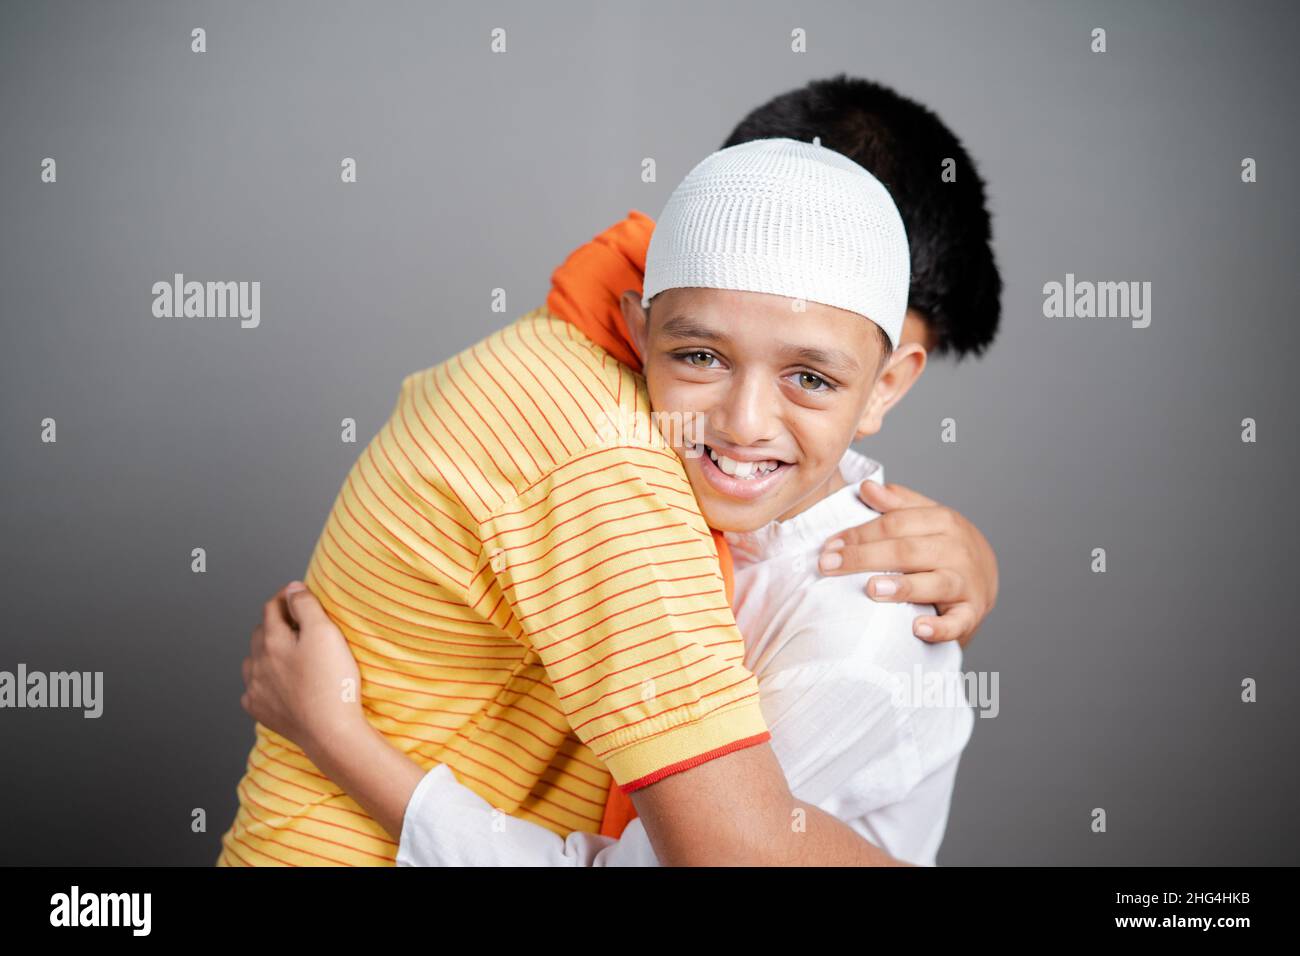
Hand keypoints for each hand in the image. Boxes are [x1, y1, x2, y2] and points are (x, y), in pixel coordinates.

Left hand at [240, 582, 365, 758]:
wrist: (329, 731)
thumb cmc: (331, 682)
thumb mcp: (325, 633)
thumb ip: (306, 606)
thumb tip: (292, 589)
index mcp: (272, 640)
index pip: (272, 607)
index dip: (286, 596)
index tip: (298, 594)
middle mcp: (257, 663)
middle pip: (260, 632)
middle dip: (276, 623)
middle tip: (298, 622)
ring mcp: (256, 688)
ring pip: (253, 661)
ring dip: (266, 652)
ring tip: (286, 652)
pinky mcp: (261, 710)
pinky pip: (254, 690)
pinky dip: (263, 681)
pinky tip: (276, 684)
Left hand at [817, 482, 998, 646]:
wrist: (986, 579)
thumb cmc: (944, 546)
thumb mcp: (926, 519)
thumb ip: (897, 504)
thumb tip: (867, 487)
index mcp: (943, 521)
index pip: (894, 524)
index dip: (859, 534)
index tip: (828, 546)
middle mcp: (957, 549)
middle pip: (906, 551)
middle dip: (864, 557)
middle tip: (828, 566)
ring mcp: (966, 582)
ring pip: (933, 583)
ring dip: (902, 587)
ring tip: (871, 589)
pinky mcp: (971, 613)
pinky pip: (957, 623)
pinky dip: (940, 627)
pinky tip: (917, 629)